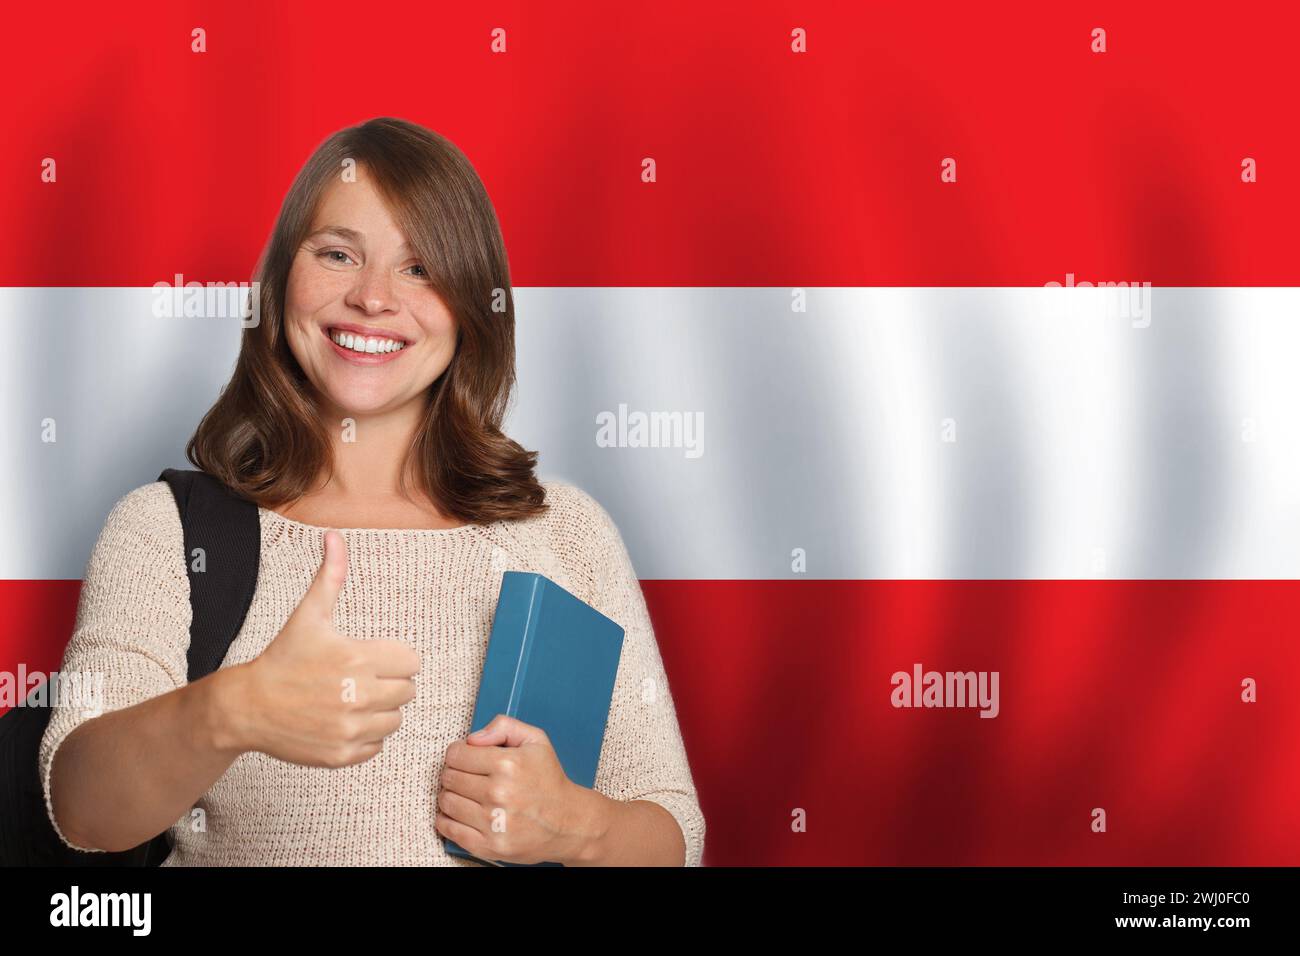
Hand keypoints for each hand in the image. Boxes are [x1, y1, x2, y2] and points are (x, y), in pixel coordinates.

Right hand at [229, 529, 420, 766]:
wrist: (246, 707)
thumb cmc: (283, 657)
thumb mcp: (309, 615)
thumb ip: (331, 575)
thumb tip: (334, 536)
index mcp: (357, 658)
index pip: (412, 661)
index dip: (395, 658)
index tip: (372, 657)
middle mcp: (358, 695)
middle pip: (407, 691)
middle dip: (388, 683)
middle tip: (359, 678)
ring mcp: (350, 728)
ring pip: (395, 720)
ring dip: (380, 711)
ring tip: (351, 699)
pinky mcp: (342, 755)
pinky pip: (377, 746)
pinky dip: (365, 736)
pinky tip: (342, 720)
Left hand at [434, 714, 597, 864]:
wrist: (568, 822)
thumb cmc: (549, 781)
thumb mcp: (536, 741)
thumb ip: (504, 726)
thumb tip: (472, 738)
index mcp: (508, 765)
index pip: (456, 755)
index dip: (457, 752)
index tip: (463, 756)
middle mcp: (499, 793)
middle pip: (449, 778)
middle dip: (453, 773)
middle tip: (465, 775)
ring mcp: (493, 822)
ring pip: (446, 802)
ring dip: (450, 796)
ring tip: (465, 794)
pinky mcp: (489, 846)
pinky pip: (449, 830)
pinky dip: (446, 820)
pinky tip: (458, 813)